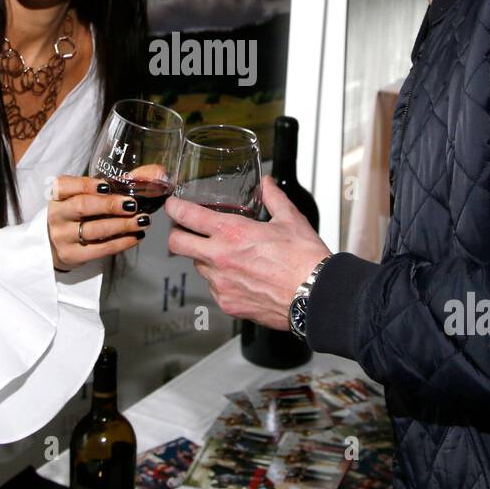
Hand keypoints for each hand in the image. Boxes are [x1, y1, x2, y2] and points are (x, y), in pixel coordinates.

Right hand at [48, 175, 148, 270]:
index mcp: (56, 196)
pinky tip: (135, 236)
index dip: (87, 185)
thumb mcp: (76, 198)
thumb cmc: (73, 216)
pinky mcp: (72, 255)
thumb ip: (97, 191)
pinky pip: (101, 248)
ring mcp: (62, 237)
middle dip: (110, 205)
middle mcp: (56, 215)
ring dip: (122, 225)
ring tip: (141, 220)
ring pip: (95, 230)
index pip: (66, 185)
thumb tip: (134, 184)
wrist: (53, 246)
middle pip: (82, 206)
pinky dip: (122, 242)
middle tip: (132, 204)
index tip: (108, 186)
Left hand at [165, 175, 330, 328]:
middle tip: (185, 231)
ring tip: (229, 256)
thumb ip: (273, 198)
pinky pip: (215, 288)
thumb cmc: (305, 260)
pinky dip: (222, 281)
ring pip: (198, 267)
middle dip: (176, 235)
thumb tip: (267, 184)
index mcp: (232, 233)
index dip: (174, 208)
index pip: (187, 216)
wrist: (316, 296)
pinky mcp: (228, 304)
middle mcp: (220, 258)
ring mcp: (222, 284)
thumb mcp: (290, 219)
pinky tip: (242, 277)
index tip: (173, 206)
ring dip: (206, 259)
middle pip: (176, 244)